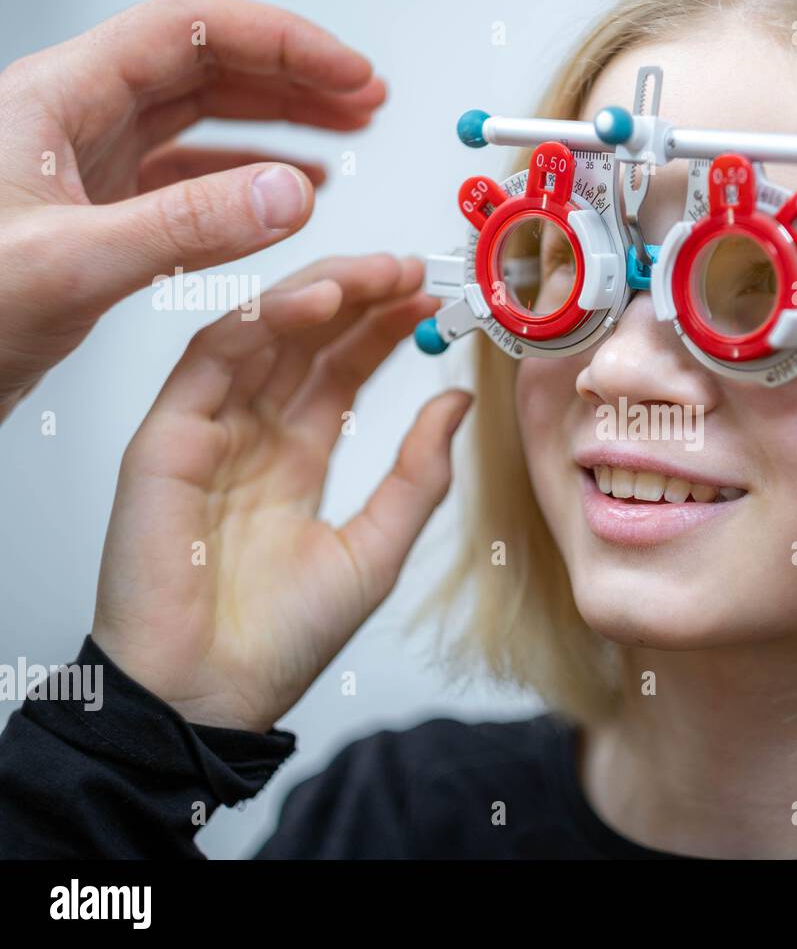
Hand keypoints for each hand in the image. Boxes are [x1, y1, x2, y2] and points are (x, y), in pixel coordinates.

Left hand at [0, 0, 385, 420]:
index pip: (188, 35)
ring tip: (344, 130)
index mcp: (55, 103)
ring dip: (277, 121)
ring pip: (199, 122)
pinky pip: (186, 181)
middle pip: (203, 68)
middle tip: (363, 95)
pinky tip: (283, 194)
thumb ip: (185, 227)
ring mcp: (84, 171)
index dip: (279, 44)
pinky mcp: (94, 220)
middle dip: (292, 76)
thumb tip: (285, 191)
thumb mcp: (69, 264)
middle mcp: (72, 126)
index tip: (348, 71)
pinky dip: (245, 181)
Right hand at [92, 255, 472, 732]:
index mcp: (295, 457)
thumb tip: (459, 404)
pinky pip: (211, 359)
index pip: (341, 369)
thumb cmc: (283, 638)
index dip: (385, 328)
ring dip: (320, 291)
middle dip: (361, 296)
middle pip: (306, 340)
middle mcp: (251, 434)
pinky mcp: (166, 439)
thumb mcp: (376, 549)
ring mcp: (208, 430)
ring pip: (261, 333)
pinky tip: (316, 299)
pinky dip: (260, 319)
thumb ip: (417, 476)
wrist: (212, 696)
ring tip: (381, 272)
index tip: (437, 300)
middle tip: (416, 270)